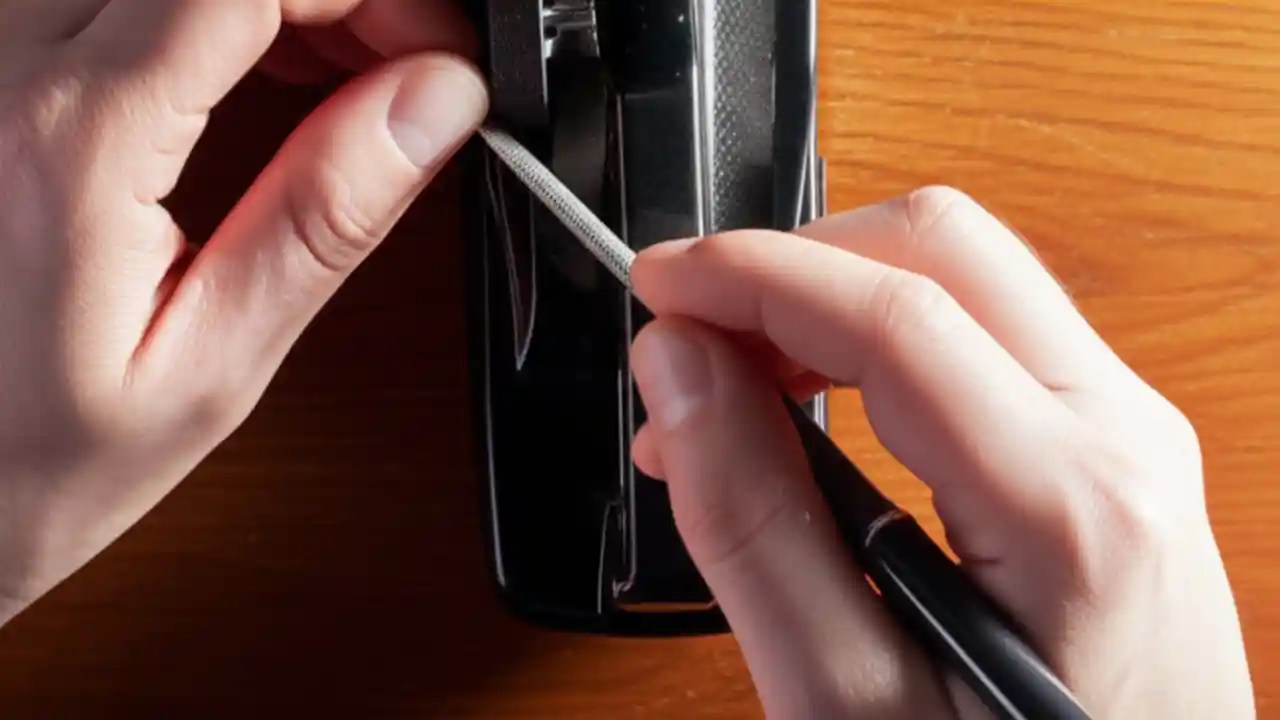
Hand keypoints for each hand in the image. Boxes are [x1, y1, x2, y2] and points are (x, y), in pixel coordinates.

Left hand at [0, 0, 485, 623]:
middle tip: (407, 71)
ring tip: (346, 77)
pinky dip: (222, 8)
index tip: (439, 56)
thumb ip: (324, 217)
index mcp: (69, 140)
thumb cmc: (25, 457)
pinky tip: (264, 64)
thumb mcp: (210, 364)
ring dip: (283, 0)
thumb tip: (436, 101)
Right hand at [629, 187, 1254, 718]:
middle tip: (689, 337)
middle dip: (794, 267)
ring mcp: (1126, 431)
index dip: (753, 275)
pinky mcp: (1106, 445)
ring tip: (728, 395)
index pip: (896, 313)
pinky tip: (805, 411)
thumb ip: (754, 527)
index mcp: (1072, 503)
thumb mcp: (848, 702)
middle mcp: (1123, 435)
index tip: (658, 287)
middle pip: (943, 250)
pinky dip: (871, 341)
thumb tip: (682, 367)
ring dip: (826, 302)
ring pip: (962, 278)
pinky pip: (981, 335)